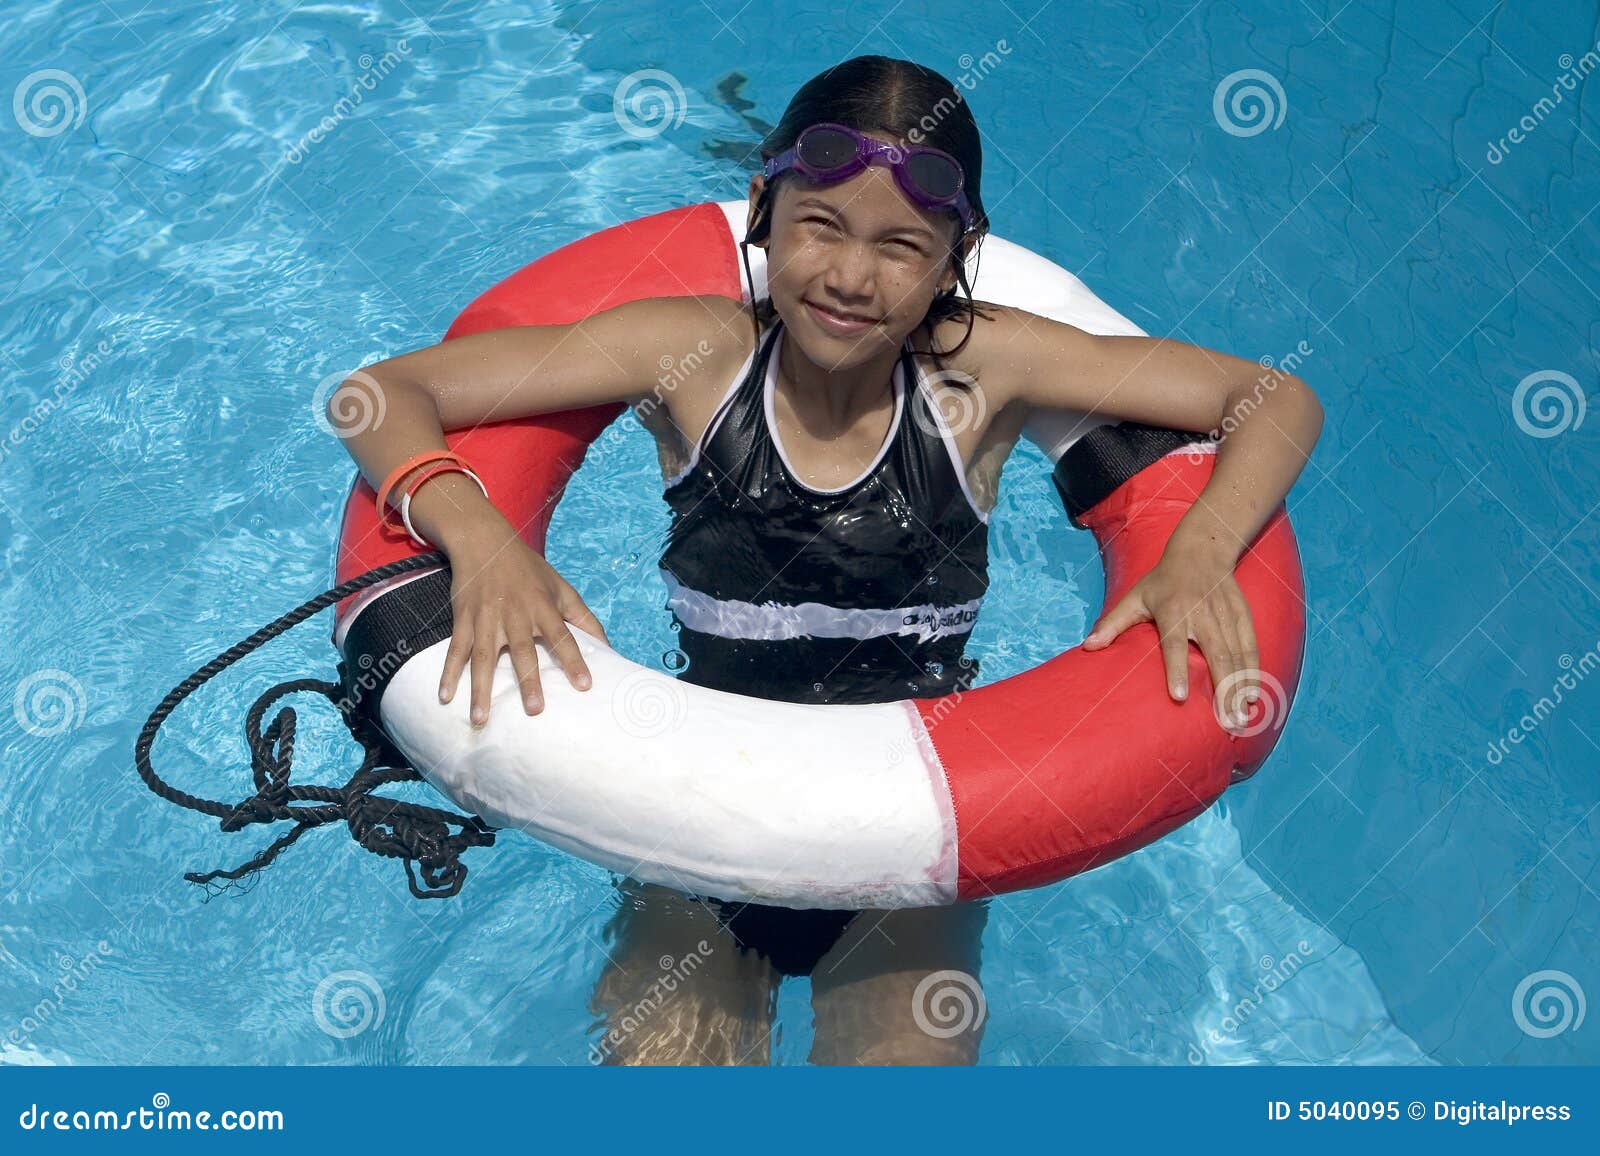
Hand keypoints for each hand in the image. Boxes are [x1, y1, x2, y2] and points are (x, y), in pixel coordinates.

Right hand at [437, 525, 609, 726]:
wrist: (485, 541)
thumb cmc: (529, 570)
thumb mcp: (562, 588)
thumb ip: (584, 618)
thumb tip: (609, 647)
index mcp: (543, 607)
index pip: (562, 636)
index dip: (574, 660)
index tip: (584, 685)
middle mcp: (515, 615)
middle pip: (523, 652)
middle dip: (529, 681)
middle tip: (535, 710)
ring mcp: (486, 619)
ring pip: (484, 658)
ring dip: (481, 689)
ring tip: (480, 719)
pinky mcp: (464, 620)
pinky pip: (456, 650)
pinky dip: (448, 673)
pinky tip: (444, 696)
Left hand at [1080, 548, 1258, 727]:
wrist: (1202, 551)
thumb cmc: (1162, 581)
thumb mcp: (1135, 597)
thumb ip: (1113, 623)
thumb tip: (1087, 647)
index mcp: (1173, 611)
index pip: (1174, 644)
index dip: (1176, 670)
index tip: (1179, 697)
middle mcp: (1203, 615)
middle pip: (1216, 656)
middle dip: (1223, 691)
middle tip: (1225, 724)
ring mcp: (1226, 616)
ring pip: (1237, 657)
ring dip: (1241, 689)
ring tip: (1240, 719)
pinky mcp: (1243, 616)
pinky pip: (1251, 649)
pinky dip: (1254, 673)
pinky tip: (1254, 697)